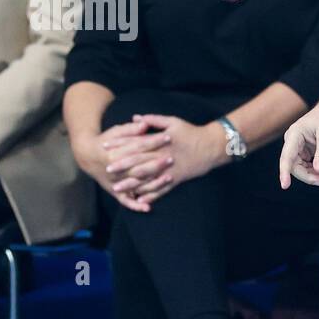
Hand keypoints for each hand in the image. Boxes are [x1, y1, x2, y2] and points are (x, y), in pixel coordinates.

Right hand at [71, 119, 165, 212]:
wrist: (87, 156)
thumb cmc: (104, 141)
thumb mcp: (115, 132)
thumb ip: (130, 129)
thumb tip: (145, 124)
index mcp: (114, 153)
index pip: (138, 147)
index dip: (153, 141)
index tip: (167, 137)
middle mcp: (114, 170)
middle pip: (139, 167)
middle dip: (156, 163)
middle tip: (171, 158)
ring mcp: (114, 182)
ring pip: (136, 185)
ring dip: (153, 183)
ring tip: (169, 177)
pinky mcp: (114, 191)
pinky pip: (126, 201)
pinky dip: (135, 205)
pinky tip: (148, 208)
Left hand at [107, 113, 225, 205]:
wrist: (212, 147)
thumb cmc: (191, 132)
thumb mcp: (173, 121)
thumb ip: (153, 120)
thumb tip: (135, 118)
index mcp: (160, 141)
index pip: (135, 142)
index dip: (120, 144)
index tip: (106, 147)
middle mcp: (163, 156)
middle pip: (139, 162)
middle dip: (122, 167)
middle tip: (107, 170)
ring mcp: (169, 169)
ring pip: (147, 178)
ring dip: (132, 184)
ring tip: (117, 188)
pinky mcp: (176, 179)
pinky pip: (161, 190)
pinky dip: (150, 195)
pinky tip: (139, 200)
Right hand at [279, 102, 318, 188]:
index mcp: (294, 135)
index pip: (287, 157)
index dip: (284, 172)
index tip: (285, 185)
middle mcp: (292, 142)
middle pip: (294, 166)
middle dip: (308, 175)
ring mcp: (297, 147)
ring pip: (300, 168)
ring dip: (314, 174)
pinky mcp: (303, 151)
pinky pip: (307, 166)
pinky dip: (317, 170)